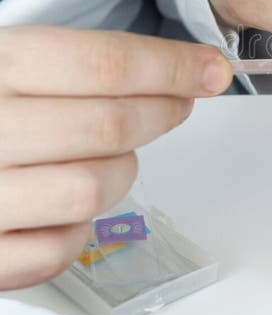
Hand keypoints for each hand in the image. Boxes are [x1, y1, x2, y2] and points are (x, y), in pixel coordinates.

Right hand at [0, 26, 232, 289]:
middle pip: (108, 127)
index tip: (208, 70)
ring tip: (110, 157)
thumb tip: (187, 70)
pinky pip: (59, 250)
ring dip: (121, 173)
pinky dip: (76, 231)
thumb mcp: (8, 64)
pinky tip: (62, 205)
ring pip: (93, 190)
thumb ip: (80, 64)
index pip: (101, 64)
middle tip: (177, 104)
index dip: (170, 67)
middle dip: (160, 114)